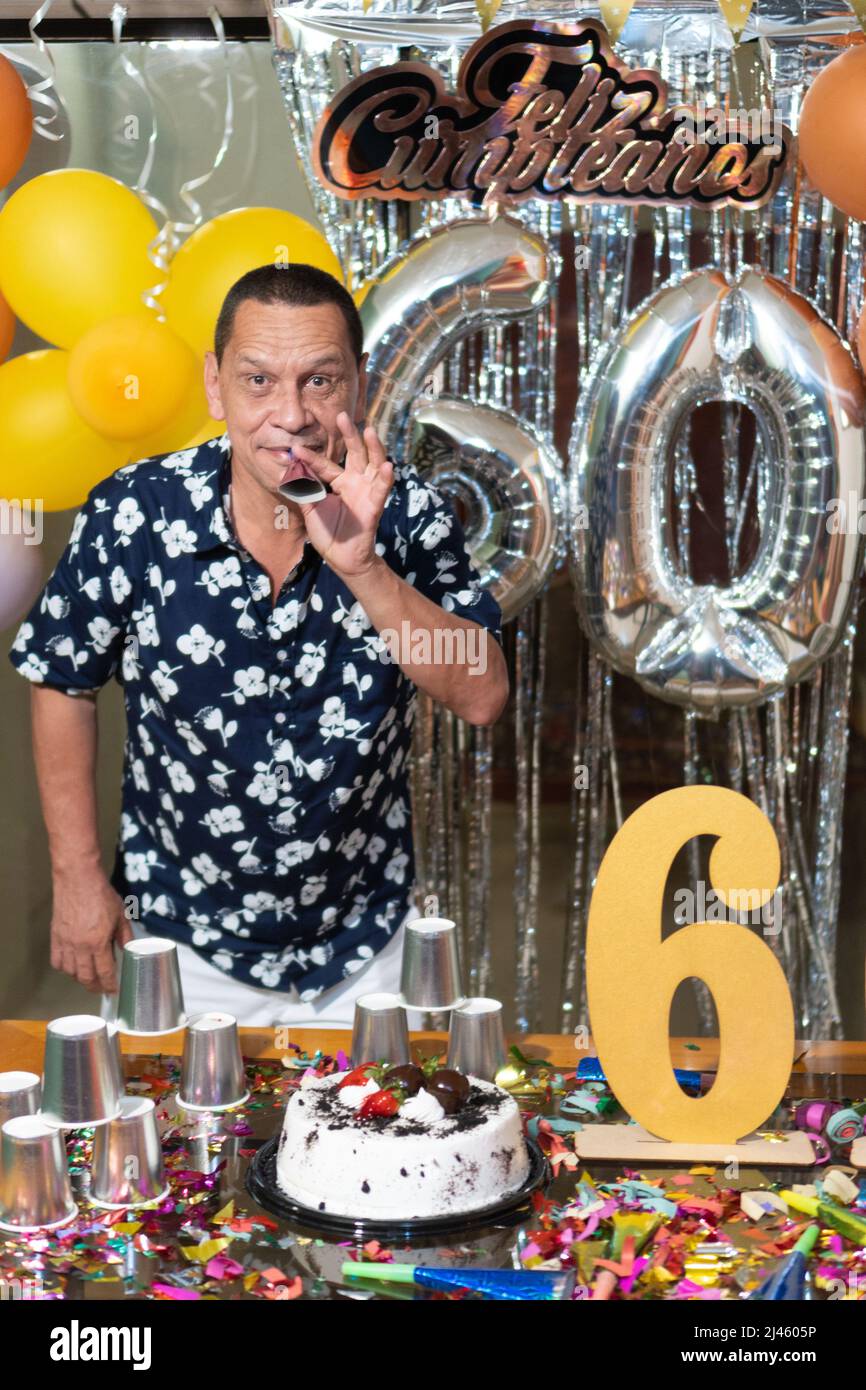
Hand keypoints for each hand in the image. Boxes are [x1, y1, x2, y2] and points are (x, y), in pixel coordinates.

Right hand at [50, 867, 133, 992]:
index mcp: (98, 942)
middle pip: (85, 977)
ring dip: (79, 978)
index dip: (109, 984)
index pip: (104, 972)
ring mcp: (65, 943)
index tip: (113, 990)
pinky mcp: (55, 937)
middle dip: (94, 986)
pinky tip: (71, 966)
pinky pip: (56, 961)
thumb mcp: (120, 914)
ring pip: (70, 972)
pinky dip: (64, 967)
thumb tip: (127, 949)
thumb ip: (124, 935)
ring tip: (88, 978)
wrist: (77, 879)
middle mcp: (80, 947)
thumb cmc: (101, 894)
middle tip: (101, 988)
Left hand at [289, 412, 393, 578]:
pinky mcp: (374, 506)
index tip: (294, 448)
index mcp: (339, 482)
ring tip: (369, 430)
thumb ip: (302, 490)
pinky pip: (382, 490)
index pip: (324, 465)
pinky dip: (386, 478)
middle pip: (355, 453)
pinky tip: (388, 466)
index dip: (310, 457)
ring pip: (373, 464)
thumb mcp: (310, 510)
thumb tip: (288, 470)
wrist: (342, 558)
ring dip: (373, 447)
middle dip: (349, 434)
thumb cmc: (328, 533)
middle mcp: (355, 482)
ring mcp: (366, 492)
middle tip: (342, 415)